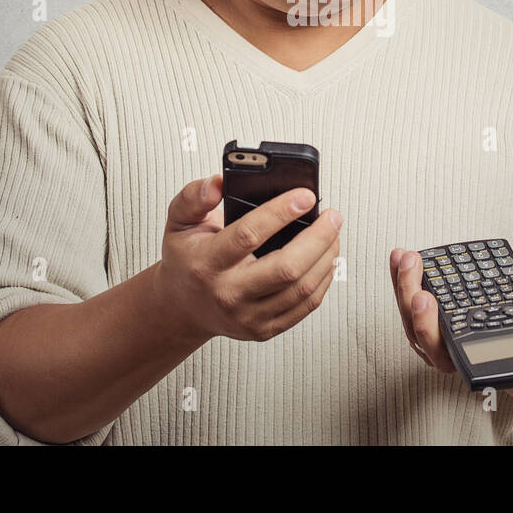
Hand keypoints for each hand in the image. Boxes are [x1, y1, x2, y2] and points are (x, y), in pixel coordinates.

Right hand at [155, 173, 342, 343]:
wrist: (182, 307)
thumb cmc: (187, 257)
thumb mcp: (179, 221)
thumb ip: (194, 196)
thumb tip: (218, 183)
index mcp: (206, 263)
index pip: (248, 236)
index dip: (281, 213)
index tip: (306, 195)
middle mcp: (227, 294)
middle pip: (286, 268)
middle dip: (318, 238)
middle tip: (332, 215)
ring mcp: (248, 317)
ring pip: (302, 289)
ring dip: (326, 257)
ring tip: (333, 232)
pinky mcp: (264, 329)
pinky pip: (305, 306)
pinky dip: (324, 279)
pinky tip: (327, 258)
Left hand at [390, 246, 512, 372]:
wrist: (511, 316)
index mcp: (472, 351)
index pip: (444, 347)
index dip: (430, 327)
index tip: (427, 299)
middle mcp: (448, 348)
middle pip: (419, 331)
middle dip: (411, 298)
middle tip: (413, 267)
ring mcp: (432, 334)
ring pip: (408, 317)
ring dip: (402, 284)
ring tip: (405, 255)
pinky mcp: (421, 316)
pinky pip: (404, 300)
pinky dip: (398, 276)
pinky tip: (398, 255)